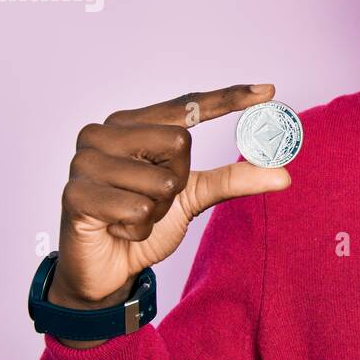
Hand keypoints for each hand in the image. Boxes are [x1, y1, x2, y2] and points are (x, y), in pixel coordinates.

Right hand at [50, 84, 290, 313]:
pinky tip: (116, 229)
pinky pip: (136, 210)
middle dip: (177, 182)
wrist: (105, 269)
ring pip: (161, 181)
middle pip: (179, 142)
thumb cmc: (142, 223)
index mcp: (131, 124)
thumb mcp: (193, 197)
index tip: (268, 91)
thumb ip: (232, 180)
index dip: (228, 98)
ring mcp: (85, 161)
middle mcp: (103, 132)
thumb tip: (284, 175)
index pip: (186, 105)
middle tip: (150, 200)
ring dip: (155, 211)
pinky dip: (137, 229)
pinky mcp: (75, 194)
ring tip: (130, 216)